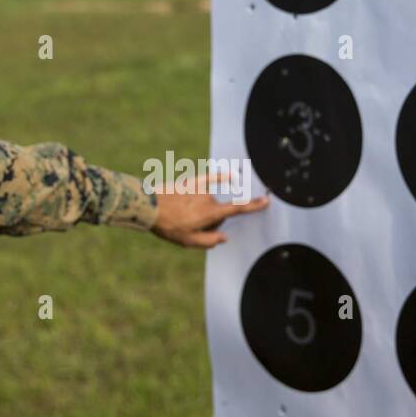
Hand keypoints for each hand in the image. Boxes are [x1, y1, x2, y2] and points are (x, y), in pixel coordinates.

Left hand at [151, 174, 269, 247]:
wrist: (148, 206)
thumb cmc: (168, 226)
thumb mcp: (188, 242)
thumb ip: (210, 241)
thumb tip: (224, 237)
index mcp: (210, 214)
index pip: (237, 209)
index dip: (253, 206)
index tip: (267, 200)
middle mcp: (209, 199)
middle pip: (218, 212)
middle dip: (210, 221)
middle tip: (190, 227)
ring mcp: (200, 189)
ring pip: (209, 202)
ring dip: (202, 209)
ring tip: (183, 216)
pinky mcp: (192, 182)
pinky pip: (210, 178)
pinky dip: (221, 177)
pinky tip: (231, 175)